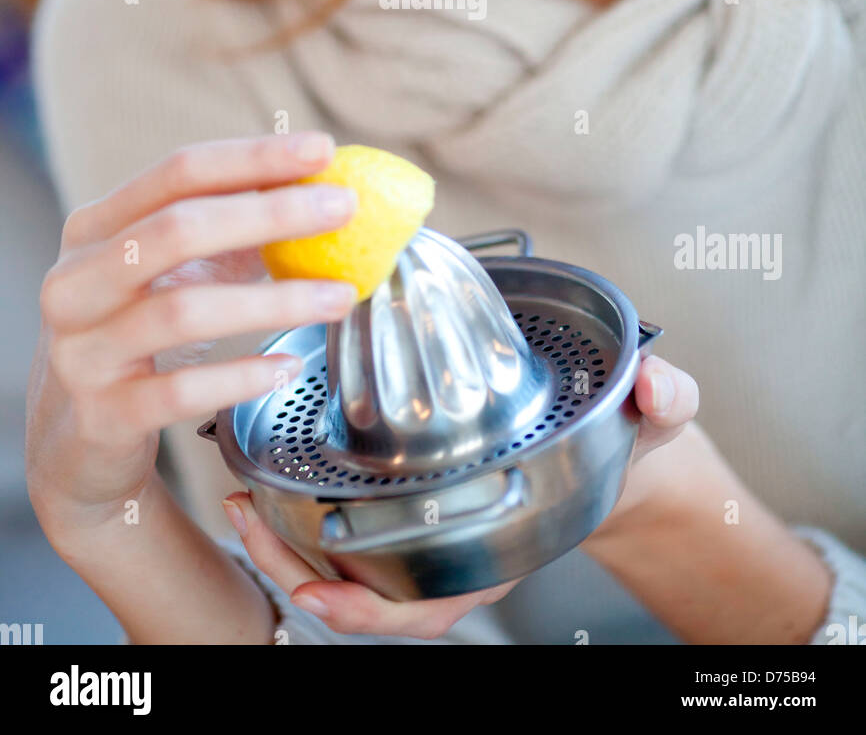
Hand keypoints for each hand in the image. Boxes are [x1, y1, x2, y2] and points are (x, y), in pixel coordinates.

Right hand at [26, 131, 359, 545]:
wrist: (82, 436)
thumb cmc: (141, 331)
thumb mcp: (176, 268)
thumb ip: (233, 226)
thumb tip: (322, 184)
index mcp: (95, 228)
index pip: (178, 172)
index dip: (253, 157)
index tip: (322, 150)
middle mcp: (76, 281)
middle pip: (177, 229)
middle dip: (270, 214)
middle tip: (344, 210)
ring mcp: (82, 350)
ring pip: (183, 311)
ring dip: (274, 300)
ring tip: (338, 296)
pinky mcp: (102, 415)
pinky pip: (178, 391)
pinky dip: (239, 376)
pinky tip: (286, 367)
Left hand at [219, 353, 698, 638]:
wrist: (612, 437)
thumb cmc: (622, 436)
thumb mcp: (653, 417)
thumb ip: (664, 401)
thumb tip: (658, 384)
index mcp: (504, 541)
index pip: (434, 603)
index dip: (373, 614)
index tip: (319, 600)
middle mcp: (459, 544)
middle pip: (366, 593)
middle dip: (297, 573)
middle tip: (244, 528)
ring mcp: (430, 523)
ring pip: (343, 563)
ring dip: (282, 546)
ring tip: (234, 506)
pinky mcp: (411, 492)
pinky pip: (346, 522)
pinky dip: (299, 514)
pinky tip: (262, 481)